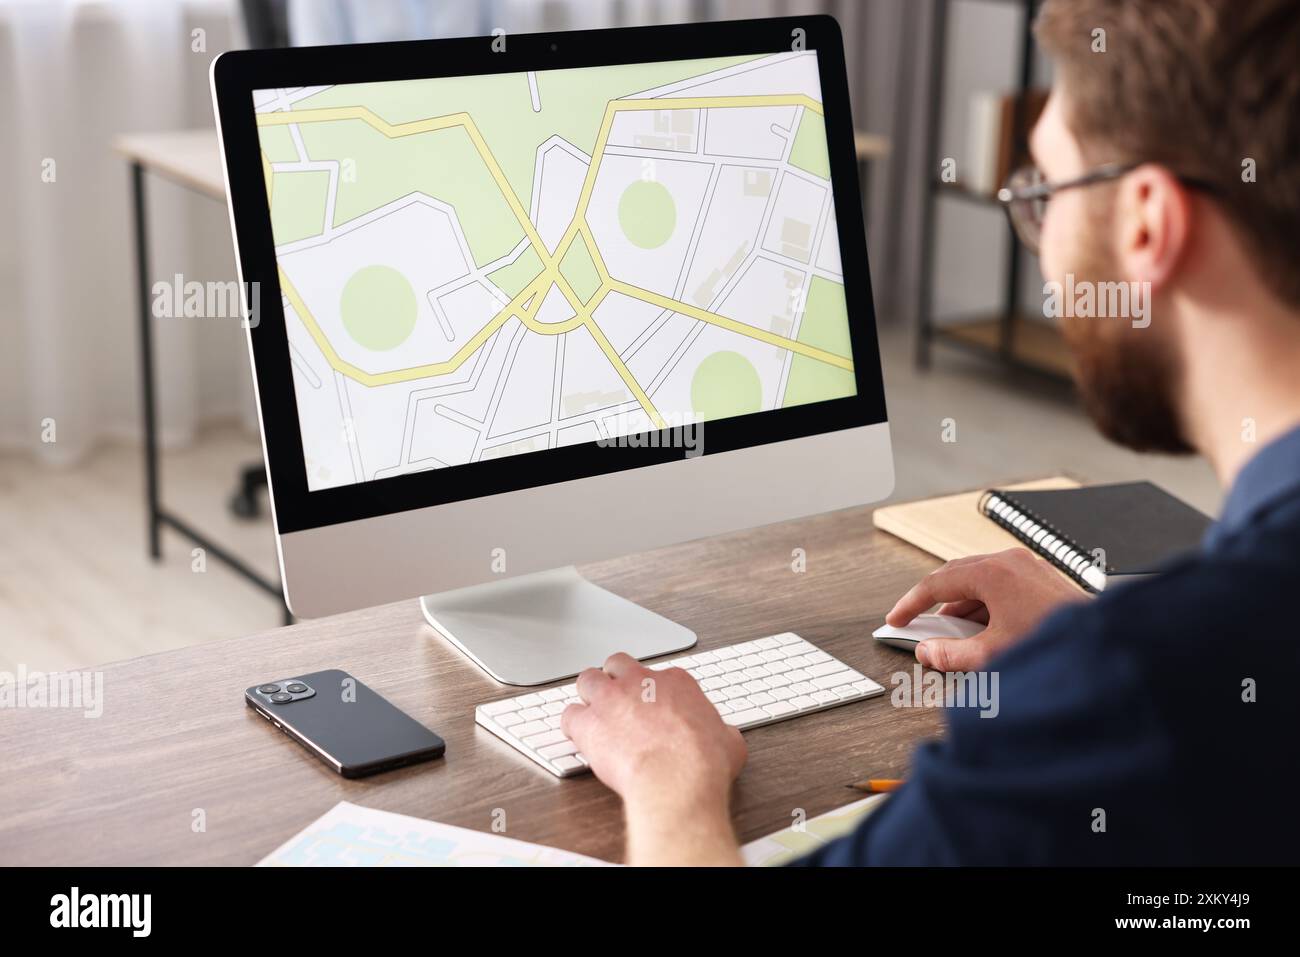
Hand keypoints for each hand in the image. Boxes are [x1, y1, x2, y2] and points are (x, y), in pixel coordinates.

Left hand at [562, 653, 745, 865]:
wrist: (677, 780)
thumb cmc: (701, 763)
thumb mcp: (729, 741)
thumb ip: (722, 731)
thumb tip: (726, 737)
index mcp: (675, 683)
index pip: (658, 675)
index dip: (652, 692)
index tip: (654, 707)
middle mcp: (640, 682)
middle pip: (618, 664)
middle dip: (615, 678)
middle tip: (618, 699)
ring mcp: (611, 699)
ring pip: (588, 679)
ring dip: (589, 694)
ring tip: (593, 712)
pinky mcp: (589, 723)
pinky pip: (569, 715)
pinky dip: (572, 725)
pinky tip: (578, 735)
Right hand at [886, 548, 1084, 671]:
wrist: (1107, 644)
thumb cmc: (1055, 643)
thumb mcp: (993, 655)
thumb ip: (951, 654)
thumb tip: (928, 652)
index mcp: (993, 572)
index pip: (936, 583)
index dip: (911, 603)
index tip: (896, 618)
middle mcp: (1010, 561)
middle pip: (956, 575)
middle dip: (935, 602)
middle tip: (918, 623)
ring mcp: (1028, 566)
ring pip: (980, 580)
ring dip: (961, 606)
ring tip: (953, 636)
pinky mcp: (1042, 578)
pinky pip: (1001, 584)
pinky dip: (984, 604)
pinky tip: (984, 630)